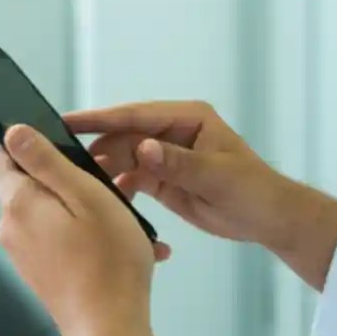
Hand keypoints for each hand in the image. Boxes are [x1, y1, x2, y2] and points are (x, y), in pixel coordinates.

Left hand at [0, 125, 170, 335]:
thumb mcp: (85, 194)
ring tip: (125, 219)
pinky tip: (120, 244)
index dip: (26, 140)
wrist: (109, 329)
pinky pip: (58, 239)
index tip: (58, 141)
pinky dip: (86, 235)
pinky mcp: (39, 272)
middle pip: (30, 183)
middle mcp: (11, 227)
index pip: (2, 155)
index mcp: (18, 202)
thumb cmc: (107, 260)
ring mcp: (23, 253)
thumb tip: (11, 131)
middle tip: (110, 183)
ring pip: (50, 211)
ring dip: (83, 208)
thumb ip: (45, 160)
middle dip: (67, 177)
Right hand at [66, 101, 336, 289]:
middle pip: (124, 135)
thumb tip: (143, 148)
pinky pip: (132, 179)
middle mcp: (173, 132)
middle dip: (98, 148)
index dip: (100, 118)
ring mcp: (166, 156)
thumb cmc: (252, 191)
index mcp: (188, 118)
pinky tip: (108, 201)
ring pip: (124, 157)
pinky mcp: (163, 180)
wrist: (269, 220)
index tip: (67, 121)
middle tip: (68, 164)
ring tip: (85, 185)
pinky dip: (119, 189)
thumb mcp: (216, 176)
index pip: (136, 115)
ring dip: (106, 170)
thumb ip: (177, 163)